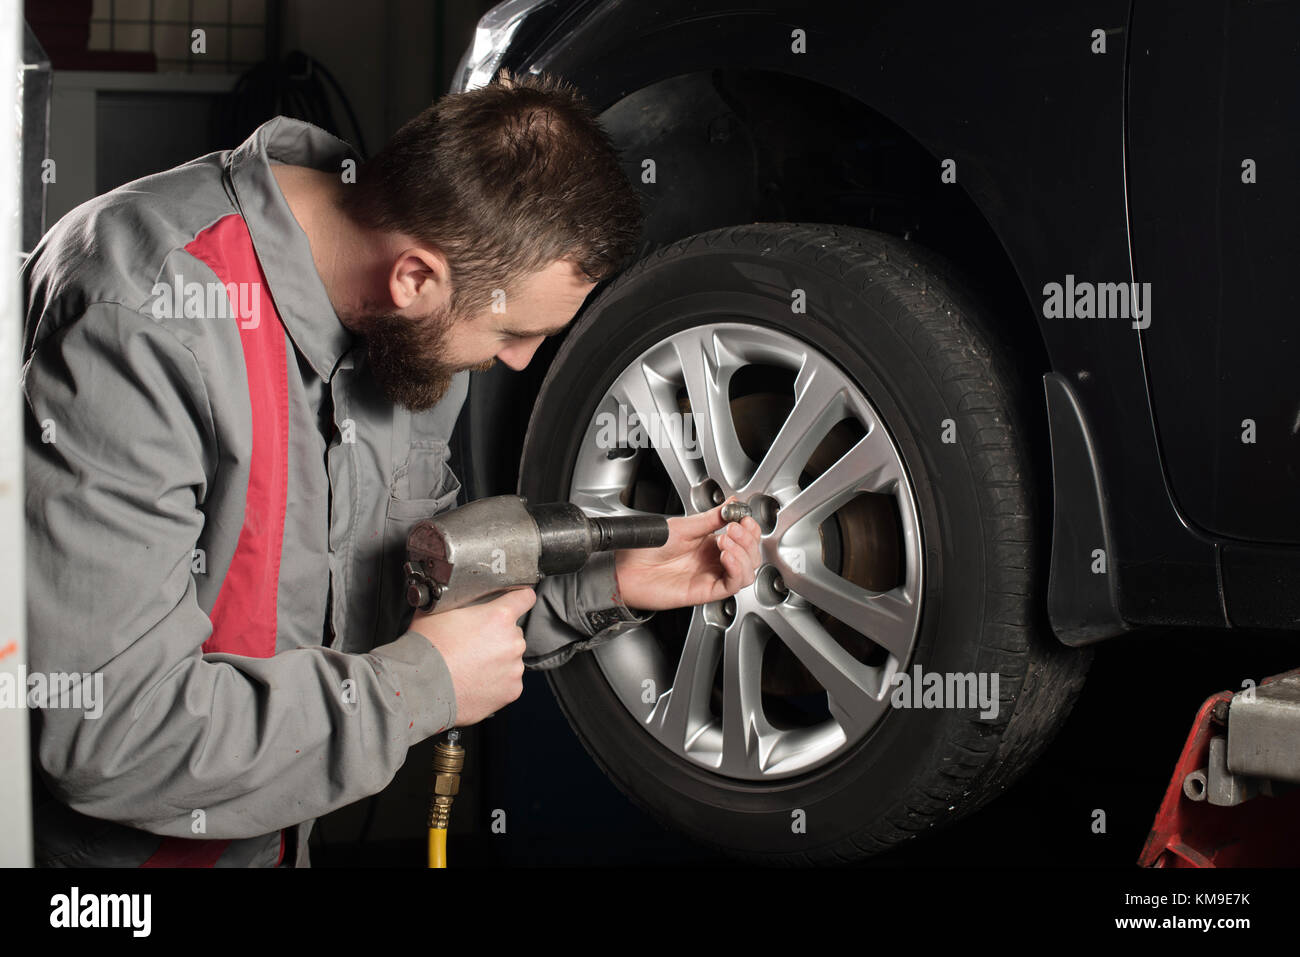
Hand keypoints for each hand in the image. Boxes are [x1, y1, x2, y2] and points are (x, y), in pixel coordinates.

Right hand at [407, 587, 534, 725]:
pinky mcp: (512, 690)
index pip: (525, 597)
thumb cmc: (427, 650)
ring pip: (511, 658)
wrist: (421, 688)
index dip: (519, 597)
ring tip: (471, 666)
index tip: (518, 600)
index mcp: (499, 617)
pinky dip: (496, 682)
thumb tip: (452, 594)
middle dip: (497, 635)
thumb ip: (457, 601)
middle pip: (513, 632)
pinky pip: (508, 681)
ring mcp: (514, 668)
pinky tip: (475, 681)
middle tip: (473, 644)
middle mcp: (512, 641)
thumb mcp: (438, 611)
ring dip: (497, 660)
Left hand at [613, 500, 761, 611]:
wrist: (626, 567)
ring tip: (727, 540)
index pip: (743, 539)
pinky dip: (735, 569)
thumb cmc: (646, 548)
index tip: (745, 517)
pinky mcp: (705, 591)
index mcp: (709, 543)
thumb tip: (732, 503)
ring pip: (746, 572)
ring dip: (743, 554)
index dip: (750, 529)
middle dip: (748, 539)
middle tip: (735, 528)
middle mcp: (712, 561)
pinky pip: (731, 585)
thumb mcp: (683, 526)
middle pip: (749, 556)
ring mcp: (709, 576)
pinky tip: (726, 555)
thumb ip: (711, 518)